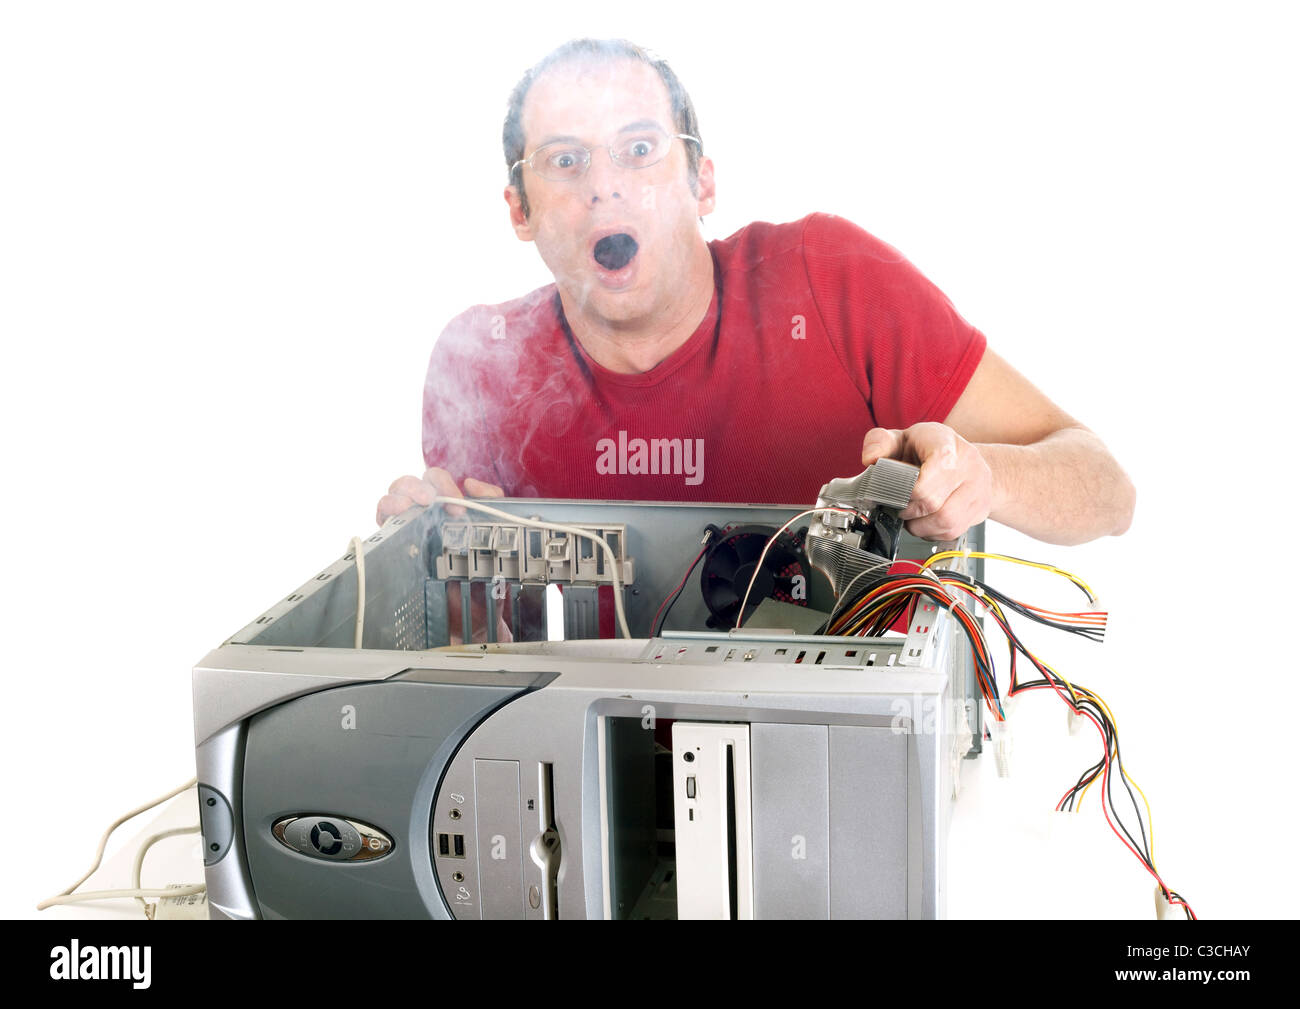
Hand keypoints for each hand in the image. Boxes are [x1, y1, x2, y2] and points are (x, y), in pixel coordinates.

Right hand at [375, 467, 504, 525]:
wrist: (468, 569)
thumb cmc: (474, 537)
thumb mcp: (490, 513)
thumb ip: (489, 495)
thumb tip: (470, 483)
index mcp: (437, 491)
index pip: (434, 477)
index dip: (444, 485)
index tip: (458, 503)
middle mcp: (417, 499)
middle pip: (408, 481)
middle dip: (418, 488)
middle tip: (430, 501)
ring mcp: (404, 513)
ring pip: (393, 494)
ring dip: (400, 497)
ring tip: (410, 506)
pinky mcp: (394, 530)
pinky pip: (383, 514)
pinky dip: (388, 511)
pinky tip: (399, 514)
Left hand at [861, 423, 992, 540]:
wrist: (966, 461)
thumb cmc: (929, 451)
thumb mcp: (902, 438)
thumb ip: (880, 442)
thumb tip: (871, 458)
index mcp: (946, 442)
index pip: (938, 464)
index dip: (911, 484)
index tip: (896, 489)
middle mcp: (968, 464)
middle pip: (934, 500)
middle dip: (908, 509)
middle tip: (897, 506)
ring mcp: (978, 488)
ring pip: (945, 521)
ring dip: (919, 525)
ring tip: (910, 516)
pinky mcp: (980, 510)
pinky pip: (952, 532)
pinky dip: (931, 533)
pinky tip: (924, 522)